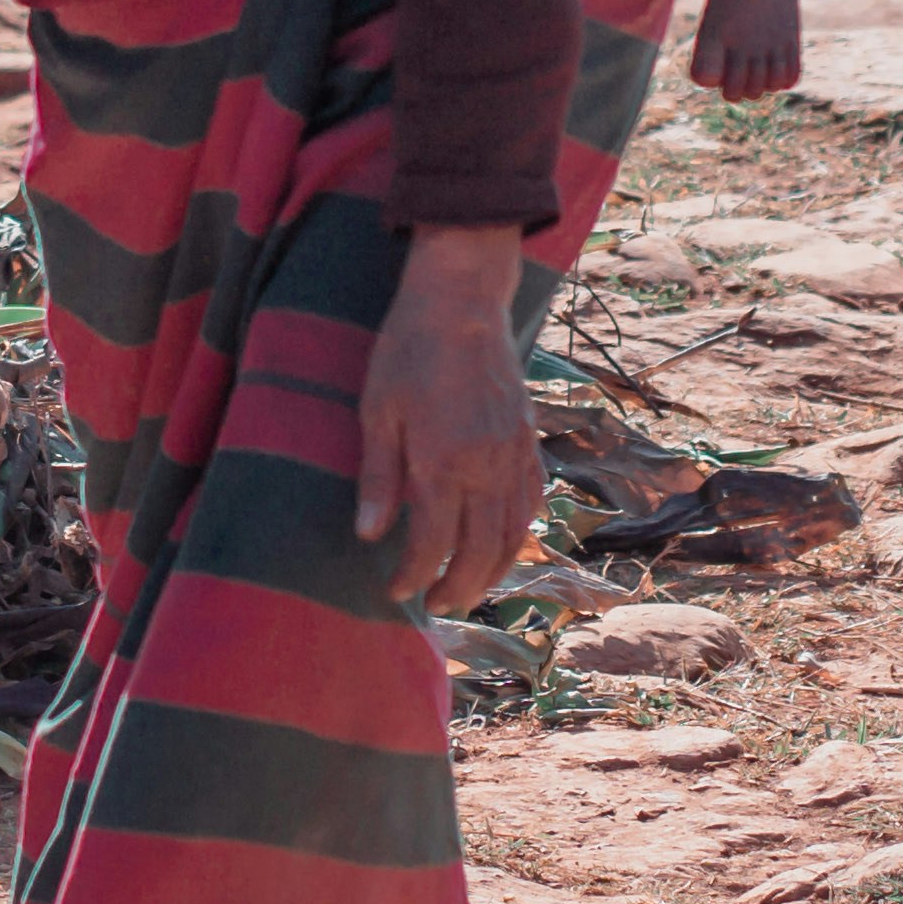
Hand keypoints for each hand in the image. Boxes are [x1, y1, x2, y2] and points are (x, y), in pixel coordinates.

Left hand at [354, 224, 541, 615]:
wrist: (461, 300)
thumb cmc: (409, 350)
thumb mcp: (378, 411)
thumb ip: (379, 477)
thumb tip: (369, 535)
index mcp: (444, 462)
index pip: (433, 545)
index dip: (413, 576)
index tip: (395, 590)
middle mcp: (487, 467)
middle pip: (480, 552)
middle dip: (457, 587)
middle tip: (434, 603)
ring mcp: (514, 453)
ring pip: (515, 533)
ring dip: (494, 570)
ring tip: (469, 587)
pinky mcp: (528, 438)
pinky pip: (533, 499)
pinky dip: (520, 530)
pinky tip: (503, 540)